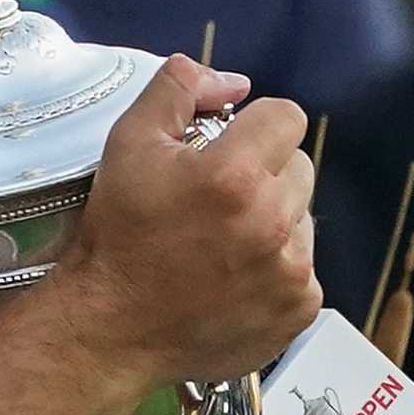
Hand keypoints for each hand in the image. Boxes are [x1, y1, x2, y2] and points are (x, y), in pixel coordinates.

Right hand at [44, 55, 320, 387]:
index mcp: (235, 175)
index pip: (287, 117)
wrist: (109, 331)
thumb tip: (233, 83)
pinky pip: (304, 271)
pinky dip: (275, 272)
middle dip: (264, 175)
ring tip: (222, 246)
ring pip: (303, 220)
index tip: (226, 149)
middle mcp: (272, 221)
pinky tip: (233, 281)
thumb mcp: (127, 145)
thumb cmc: (116, 237)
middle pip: (299, 168)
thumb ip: (178, 90)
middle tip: (216, 202)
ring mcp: (290, 271)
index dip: (254, 127)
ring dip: (273, 223)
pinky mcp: (297, 309)